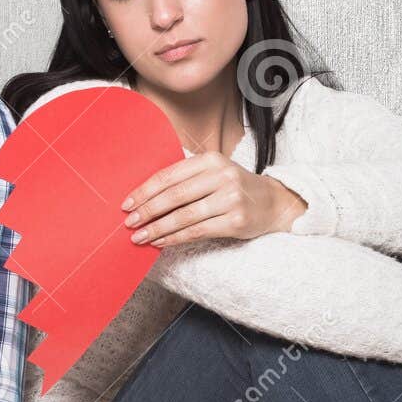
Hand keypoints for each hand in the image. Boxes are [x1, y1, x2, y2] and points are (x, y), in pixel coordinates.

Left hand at [121, 153, 307, 246]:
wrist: (274, 202)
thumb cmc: (234, 187)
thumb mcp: (213, 173)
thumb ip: (184, 179)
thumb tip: (145, 197)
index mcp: (210, 160)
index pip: (169, 175)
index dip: (145, 191)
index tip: (127, 204)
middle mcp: (221, 176)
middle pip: (174, 196)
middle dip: (147, 211)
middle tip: (129, 222)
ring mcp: (230, 198)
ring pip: (184, 216)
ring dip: (157, 228)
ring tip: (140, 237)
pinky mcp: (236, 221)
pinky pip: (197, 231)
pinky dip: (175, 238)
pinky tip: (161, 242)